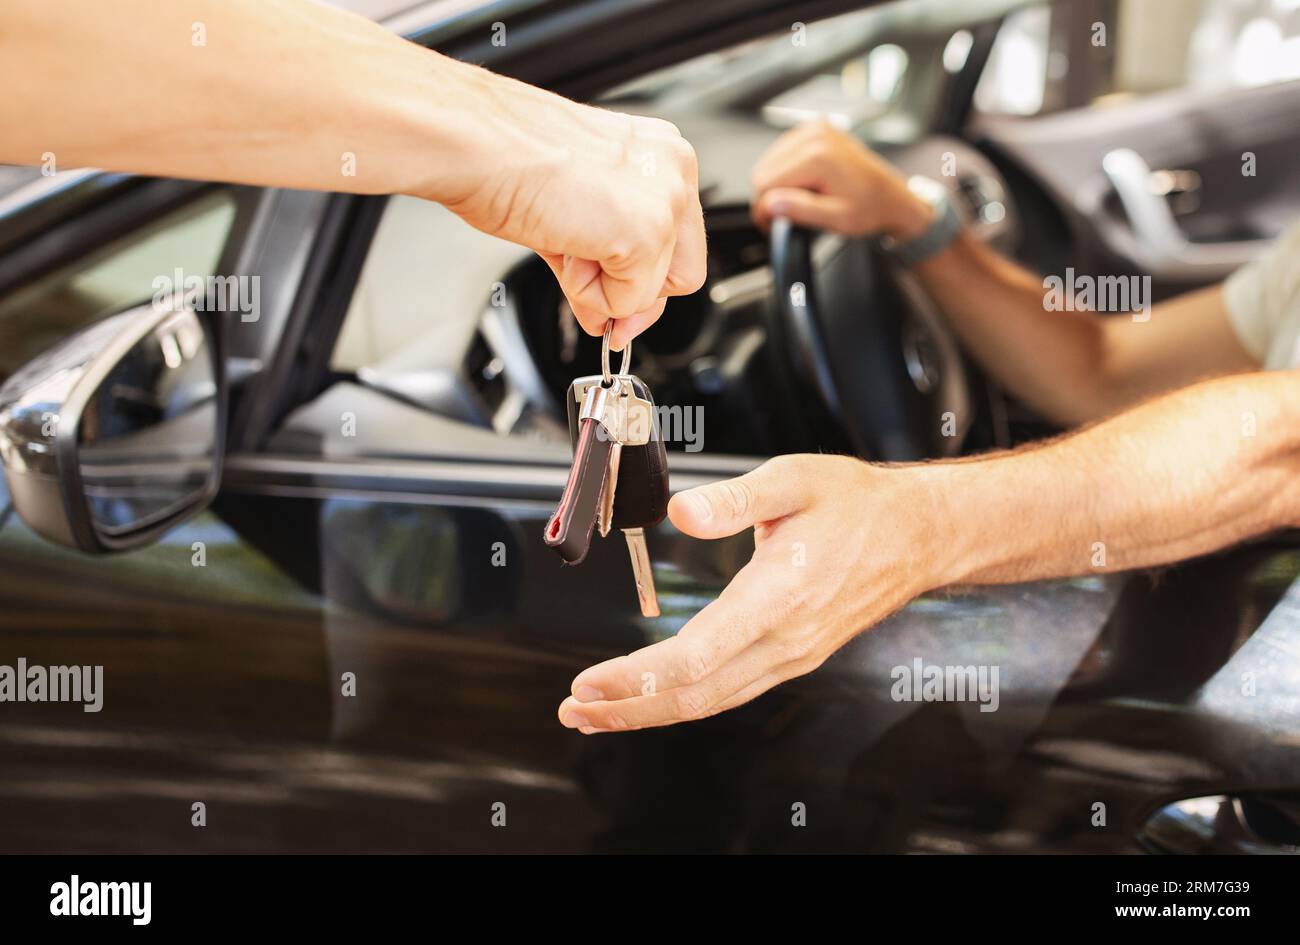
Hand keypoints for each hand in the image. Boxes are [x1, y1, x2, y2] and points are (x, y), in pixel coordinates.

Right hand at [427, 65, 706, 349]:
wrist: (472, 143)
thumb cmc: (505, 157)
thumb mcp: (570, 211)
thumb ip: (601, 261)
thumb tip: (605, 313)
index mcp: (657, 153)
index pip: (678, 241)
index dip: (644, 281)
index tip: (615, 300)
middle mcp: (672, 168)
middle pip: (683, 272)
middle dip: (634, 296)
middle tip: (591, 298)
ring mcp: (665, 199)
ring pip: (655, 290)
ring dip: (604, 289)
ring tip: (562, 243)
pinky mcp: (647, 232)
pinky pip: (628, 300)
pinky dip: (589, 294)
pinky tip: (561, 247)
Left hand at [556, 455, 954, 731]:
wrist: (917, 535)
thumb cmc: (858, 504)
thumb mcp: (795, 478)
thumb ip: (734, 497)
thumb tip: (681, 512)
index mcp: (779, 597)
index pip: (697, 656)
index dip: (638, 678)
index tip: (590, 684)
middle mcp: (784, 639)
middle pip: (695, 695)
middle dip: (628, 709)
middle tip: (573, 710)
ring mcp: (791, 655)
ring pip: (711, 701)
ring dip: (650, 712)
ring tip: (598, 711)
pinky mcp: (793, 656)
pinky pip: (730, 691)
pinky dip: (684, 701)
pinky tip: (655, 696)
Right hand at [751, 121, 928, 239]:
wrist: (891, 196)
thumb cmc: (870, 208)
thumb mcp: (836, 218)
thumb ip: (801, 210)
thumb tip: (770, 204)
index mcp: (817, 155)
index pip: (764, 183)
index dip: (765, 209)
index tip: (774, 225)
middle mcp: (814, 135)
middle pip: (762, 170)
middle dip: (770, 196)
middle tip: (789, 214)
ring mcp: (814, 129)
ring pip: (768, 162)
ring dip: (777, 184)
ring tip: (802, 198)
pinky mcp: (814, 130)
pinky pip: (781, 153)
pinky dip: (786, 171)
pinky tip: (805, 183)